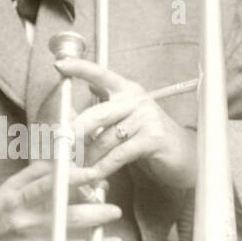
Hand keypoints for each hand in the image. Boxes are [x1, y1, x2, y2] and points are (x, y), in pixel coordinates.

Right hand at [0, 158, 122, 240]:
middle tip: (114, 210)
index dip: (75, 178)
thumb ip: (34, 175)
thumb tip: (64, 160)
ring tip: (114, 240)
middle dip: (97, 212)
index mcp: (17, 200)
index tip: (95, 174)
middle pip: (67, 216)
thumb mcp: (6, 191)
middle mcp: (23, 222)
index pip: (49, 185)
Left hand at [56, 57, 196, 199]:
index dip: (80, 68)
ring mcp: (146, 117)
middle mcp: (136, 99)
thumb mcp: (123, 120)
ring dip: (88, 158)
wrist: (183, 155)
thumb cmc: (147, 137)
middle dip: (74, 133)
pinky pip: (118, 154)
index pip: (101, 74)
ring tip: (77, 169)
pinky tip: (93, 176)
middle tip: (58, 146)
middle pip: (96, 114)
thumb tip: (68, 114)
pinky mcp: (153, 138)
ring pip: (105, 139)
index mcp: (126, 89)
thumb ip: (100, 114)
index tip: (59, 65)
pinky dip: (103, 168)